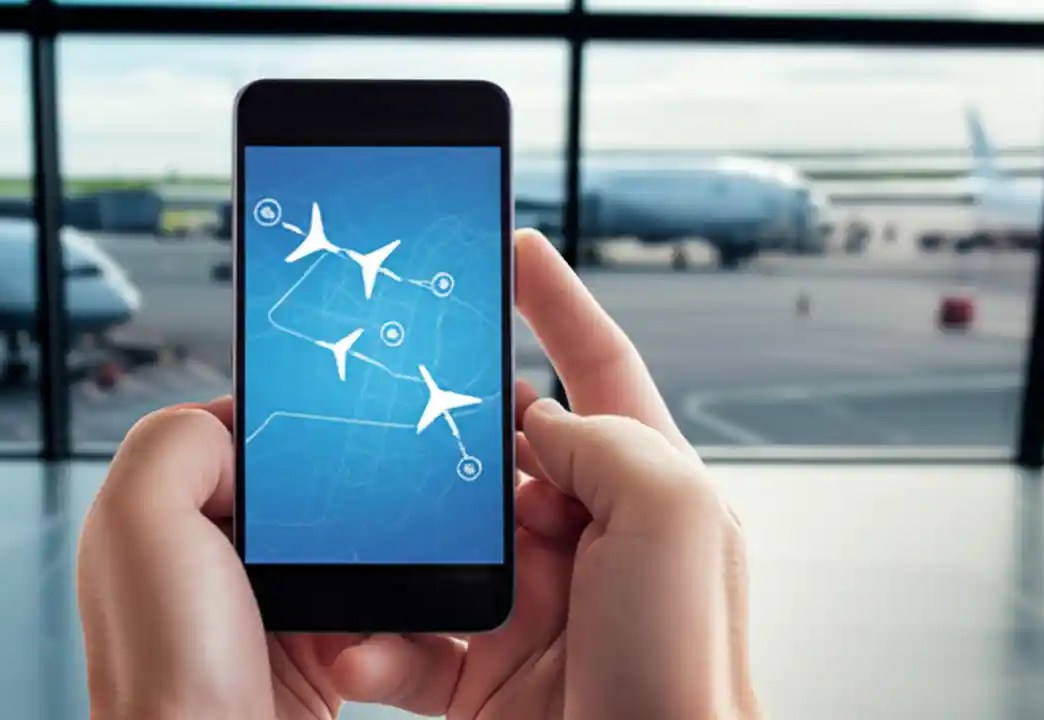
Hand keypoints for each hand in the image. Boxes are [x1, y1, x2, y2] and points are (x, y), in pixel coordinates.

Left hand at [77, 398, 356, 719]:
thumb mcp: (141, 522)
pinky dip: (378, 596)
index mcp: (154, 516)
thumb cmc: (169, 676)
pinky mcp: (306, 644)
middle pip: (285, 480)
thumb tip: (238, 434)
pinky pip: (359, 594)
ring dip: (359, 541)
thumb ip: (176, 443)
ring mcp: (255, 602)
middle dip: (327, 480)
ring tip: (371, 550)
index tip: (321, 417)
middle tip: (359, 482)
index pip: (223, 429)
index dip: (274, 417)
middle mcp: (199, 556)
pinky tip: (372, 607)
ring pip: (328, 536)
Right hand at [326, 229, 759, 718]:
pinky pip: (408, 633)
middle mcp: (589, 539)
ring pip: (439, 538)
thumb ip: (606, 438)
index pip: (599, 369)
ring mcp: (532, 602)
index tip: (512, 248)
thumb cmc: (683, 681)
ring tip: (360, 540)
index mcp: (646, 492)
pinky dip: (377, 637)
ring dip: (394, 544)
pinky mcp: (481, 668)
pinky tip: (366, 644)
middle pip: (499, 449)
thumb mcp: (672, 520)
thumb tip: (534, 419)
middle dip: (444, 428)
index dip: (556, 302)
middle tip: (394, 405)